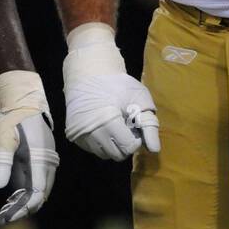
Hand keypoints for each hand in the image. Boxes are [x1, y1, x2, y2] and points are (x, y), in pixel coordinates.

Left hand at [0, 71, 58, 224]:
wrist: (25, 105)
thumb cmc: (13, 120)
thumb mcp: (4, 138)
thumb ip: (1, 161)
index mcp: (40, 159)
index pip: (37, 192)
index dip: (24, 208)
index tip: (8, 217)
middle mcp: (48, 165)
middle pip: (41, 196)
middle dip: (23, 210)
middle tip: (2, 219)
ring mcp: (47, 165)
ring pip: (40, 192)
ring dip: (24, 205)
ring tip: (4, 213)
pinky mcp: (42, 164)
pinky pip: (37, 185)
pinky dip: (26, 196)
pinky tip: (12, 201)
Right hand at [63, 23, 159, 161]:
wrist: (89, 74)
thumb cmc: (118, 85)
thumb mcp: (139, 100)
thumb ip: (149, 125)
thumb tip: (154, 150)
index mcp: (107, 121)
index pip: (127, 147)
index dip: (136, 140)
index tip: (135, 128)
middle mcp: (90, 132)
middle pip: (116, 155)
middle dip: (126, 144)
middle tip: (127, 128)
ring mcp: (80, 135)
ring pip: (104, 154)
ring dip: (113, 145)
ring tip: (115, 127)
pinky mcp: (74, 136)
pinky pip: (93, 149)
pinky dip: (101, 142)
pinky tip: (104, 127)